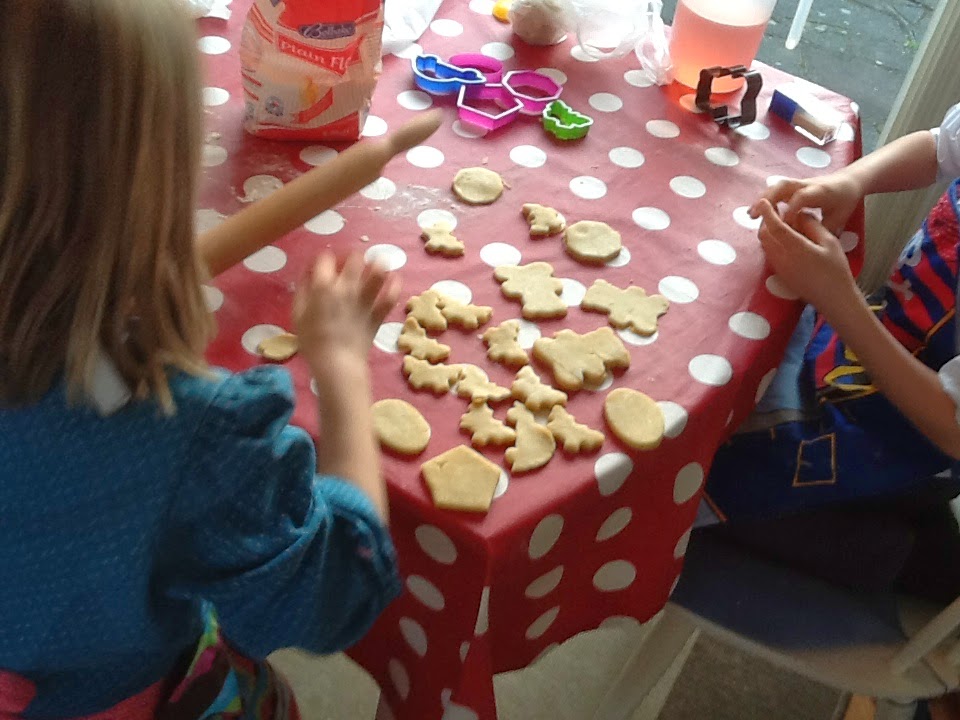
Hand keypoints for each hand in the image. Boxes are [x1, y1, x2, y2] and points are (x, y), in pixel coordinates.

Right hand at [293, 253, 400, 378]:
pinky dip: (394, 285)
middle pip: (354, 257)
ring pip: (379, 271)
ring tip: (372, 267)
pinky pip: (392, 295)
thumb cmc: (312, 342)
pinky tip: (392, 280)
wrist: (337, 365)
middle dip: (350, 256)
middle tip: (346, 266)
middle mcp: (347, 288)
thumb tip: (308, 275)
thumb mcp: (297, 315)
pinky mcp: (379, 313)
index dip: (322, 259)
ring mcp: (366, 299)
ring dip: (377, 264)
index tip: (320, 267)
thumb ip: (303, 291)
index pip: (325, 258)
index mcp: (323, 287)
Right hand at [752, 172, 863, 235]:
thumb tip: (809, 246)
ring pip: (776, 186)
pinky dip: (765, 199)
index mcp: (820, 192)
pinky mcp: (793, 186)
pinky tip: (756, 212)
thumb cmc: (845, 201)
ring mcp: (798, 183)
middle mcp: (806, 184)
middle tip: (754, 216)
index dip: (790, 211)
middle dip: (767, 200)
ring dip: (762, 199)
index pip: (801, 198)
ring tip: (751, 215)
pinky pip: (776, 189)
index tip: (782, 227)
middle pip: (783, 186)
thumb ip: (824, 229)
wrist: (848, 181)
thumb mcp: (840, 218)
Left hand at [755, 199, 857, 313]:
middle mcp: (782, 257)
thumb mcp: (829, 242)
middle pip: (764, 235)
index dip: (768, 212)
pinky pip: (769, 253)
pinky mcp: (779, 274)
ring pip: (764, 244)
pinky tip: (781, 237)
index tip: (765, 201)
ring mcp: (779, 267)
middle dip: (766, 220)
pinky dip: (770, 241)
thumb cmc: (836, 269)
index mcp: (795, 248)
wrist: (833, 298)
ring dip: (767, 231)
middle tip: (774, 209)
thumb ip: (812, 226)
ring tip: (777, 221)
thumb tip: (800, 214)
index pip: (775, 226)